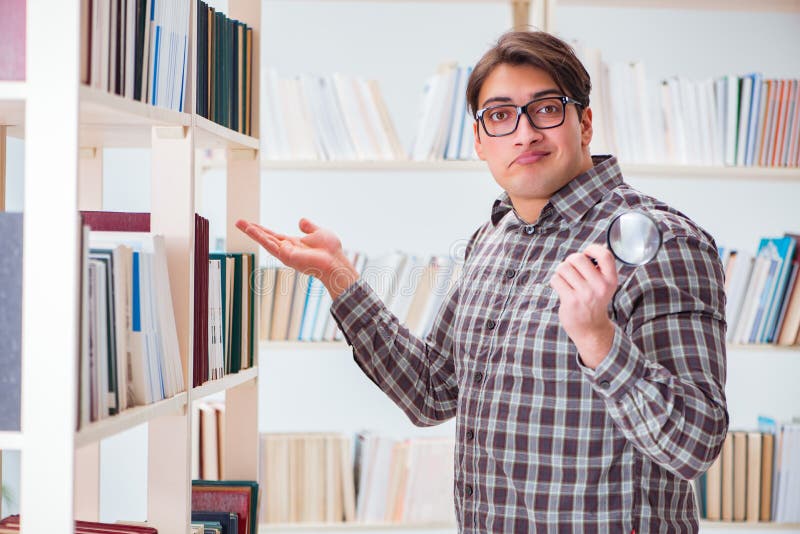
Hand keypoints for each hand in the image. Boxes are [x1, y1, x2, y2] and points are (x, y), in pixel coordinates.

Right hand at [235, 217, 358, 298]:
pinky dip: (261, 237)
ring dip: (253, 232)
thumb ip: (309, 227)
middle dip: (252, 230)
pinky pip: (271, 245)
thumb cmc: (330, 251)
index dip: (262, 230)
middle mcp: (287, 250)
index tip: (251, 224)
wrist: (335, 261)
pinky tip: (252, 230)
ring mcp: (285, 254)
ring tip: (240, 224)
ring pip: (265, 241)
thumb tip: (301, 220)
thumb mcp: (319, 232)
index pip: (274, 236)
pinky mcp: (286, 256)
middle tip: (238, 222)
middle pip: (266, 238)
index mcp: (293, 244)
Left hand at [549, 243, 617, 368]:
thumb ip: (599, 268)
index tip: (586, 254)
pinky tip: (562, 288)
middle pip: (577, 258)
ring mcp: (585, 294)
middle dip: (570, 261)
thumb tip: (592, 248)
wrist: (591, 329)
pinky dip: (556, 281)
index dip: (592, 249)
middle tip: (572, 271)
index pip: (604, 255)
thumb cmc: (594, 301)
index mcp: (611, 280)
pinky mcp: (571, 301)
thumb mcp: (604, 285)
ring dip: (561, 272)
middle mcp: (600, 286)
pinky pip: (556, 279)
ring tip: (567, 281)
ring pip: (563, 268)